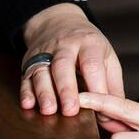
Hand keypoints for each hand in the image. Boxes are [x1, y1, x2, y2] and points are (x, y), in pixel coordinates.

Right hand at [18, 3, 132, 132]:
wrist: (60, 23)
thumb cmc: (89, 47)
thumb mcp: (107, 58)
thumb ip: (113, 85)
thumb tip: (113, 115)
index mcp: (89, 43)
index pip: (92, 64)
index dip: (95, 86)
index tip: (99, 106)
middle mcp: (65, 46)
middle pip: (63, 65)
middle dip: (66, 88)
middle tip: (70, 110)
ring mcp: (45, 52)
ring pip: (42, 71)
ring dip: (44, 92)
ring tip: (49, 110)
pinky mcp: (29, 61)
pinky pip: (26, 76)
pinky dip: (26, 91)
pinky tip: (28, 104)